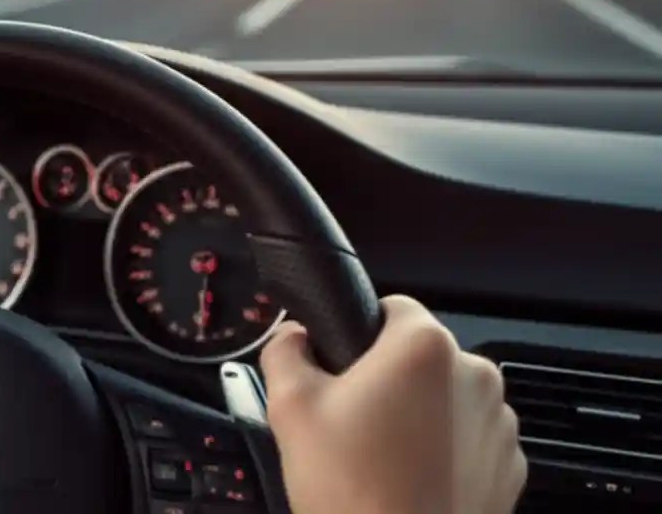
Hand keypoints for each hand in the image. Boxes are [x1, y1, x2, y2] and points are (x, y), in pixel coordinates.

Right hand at [261, 295, 525, 513]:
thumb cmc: (350, 489)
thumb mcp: (290, 408)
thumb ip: (285, 350)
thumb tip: (294, 337)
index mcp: (424, 346)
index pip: (390, 307)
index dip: (358, 337)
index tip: (340, 374)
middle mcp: (475, 375)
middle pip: (419, 357)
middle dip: (387, 380)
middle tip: (350, 423)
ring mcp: (500, 424)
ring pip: (445, 399)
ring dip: (418, 416)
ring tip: (379, 459)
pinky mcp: (510, 467)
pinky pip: (468, 441)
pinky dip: (443, 452)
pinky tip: (408, 480)